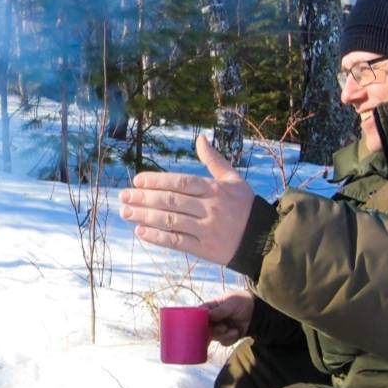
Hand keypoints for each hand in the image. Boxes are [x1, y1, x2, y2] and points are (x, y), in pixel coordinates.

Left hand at [119, 134, 256, 265]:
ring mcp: (207, 230)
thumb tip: (200, 138)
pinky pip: (177, 242)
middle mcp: (210, 209)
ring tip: (126, 212)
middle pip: (172, 201)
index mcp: (215, 189)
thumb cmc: (246, 206)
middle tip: (123, 197)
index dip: (157, 181)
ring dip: (145, 216)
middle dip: (144, 198)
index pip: (181, 182)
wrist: (264, 239)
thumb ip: (214, 160)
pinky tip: (140, 231)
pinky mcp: (205, 249)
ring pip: (171, 221)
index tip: (137, 181)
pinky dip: (157, 237)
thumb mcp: (234, 179)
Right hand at [202, 290, 255, 343]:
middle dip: (214, 330)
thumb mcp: (231, 303)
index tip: (205, 324)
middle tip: (223, 327)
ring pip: (214, 337)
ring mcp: (219, 328)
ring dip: (223, 334)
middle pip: (204, 329)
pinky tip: (236, 332)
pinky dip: (230, 338)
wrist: (257, 312)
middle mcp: (212, 319)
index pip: (198, 315)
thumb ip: (219, 310)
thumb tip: (207, 315)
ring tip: (233, 329)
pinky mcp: (226, 336)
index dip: (198, 321)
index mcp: (210, 308)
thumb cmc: (243, 302)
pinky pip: (223, 342)